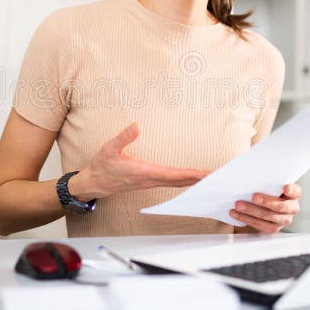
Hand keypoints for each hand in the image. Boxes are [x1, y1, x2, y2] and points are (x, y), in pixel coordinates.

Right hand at [69, 123, 209, 199]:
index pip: (170, 174)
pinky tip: (191, 178)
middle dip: (197, 178)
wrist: (95, 183)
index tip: (202, 174)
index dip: (188, 174)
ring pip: (175, 183)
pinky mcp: (149, 182)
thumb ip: (123, 137)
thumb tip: (136, 125)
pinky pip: (170, 183)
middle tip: (215, 176)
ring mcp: (149, 182)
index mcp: (142, 172)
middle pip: (178, 181)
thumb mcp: (109, 148)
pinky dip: (183, 181)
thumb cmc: (102, 166)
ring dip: (192, 180)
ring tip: (208, 177)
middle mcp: (149, 179)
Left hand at [230, 183, 301, 233]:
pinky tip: (236, 214)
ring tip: (238, 206)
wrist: (262, 203)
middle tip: (253, 197)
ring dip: (252, 211)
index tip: (286, 188)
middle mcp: (292, 208)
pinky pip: (260, 226)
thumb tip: (251, 170)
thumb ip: (268, 179)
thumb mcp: (271, 182)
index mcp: (293, 194)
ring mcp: (284, 220)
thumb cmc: (267, 189)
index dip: (291, 190)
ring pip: (268, 217)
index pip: (295, 191)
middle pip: (280, 207)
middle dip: (266, 202)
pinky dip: (246, 219)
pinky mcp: (273, 228)